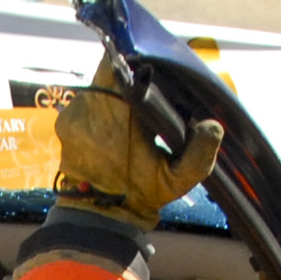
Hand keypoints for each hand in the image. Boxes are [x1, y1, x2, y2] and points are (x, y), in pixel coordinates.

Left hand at [55, 59, 222, 230]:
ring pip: (98, 86)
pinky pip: (87, 102)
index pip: (117, 62)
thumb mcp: (174, 180)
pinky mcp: (66, 125)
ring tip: (139, 102)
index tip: (155, 65)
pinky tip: (122, 116)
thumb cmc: (136, 199)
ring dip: (117, 91)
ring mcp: (72, 116)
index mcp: (111, 113)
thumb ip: (198, 154)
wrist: (98, 223)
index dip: (137, 57)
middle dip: (130, 75)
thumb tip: (214, 126)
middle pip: (109, 71)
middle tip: (152, 84)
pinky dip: (103, 105)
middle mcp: (85, 108)